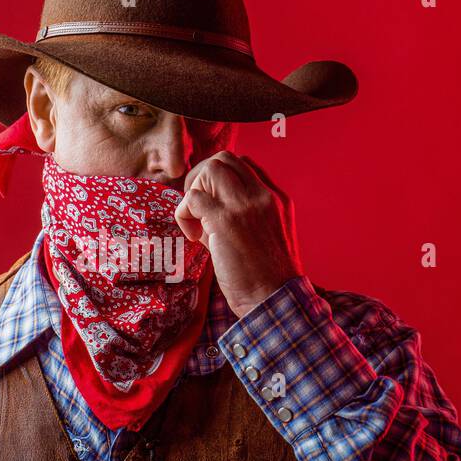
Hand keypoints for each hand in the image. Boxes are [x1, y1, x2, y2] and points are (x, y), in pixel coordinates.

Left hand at [174, 151, 302, 318]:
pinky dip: (184, 215)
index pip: (242, 165)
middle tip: (196, 209)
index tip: (211, 206)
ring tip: (196, 223)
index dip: (219, 180)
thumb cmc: (266, 279)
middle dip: (201, 178)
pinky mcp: (225, 221)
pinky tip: (194, 238)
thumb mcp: (265, 237)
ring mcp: (245, 205)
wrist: (275, 301)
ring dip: (193, 192)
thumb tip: (206, 211)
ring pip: (209, 169)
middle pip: (224, 159)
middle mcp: (263, 195)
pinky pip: (192, 198)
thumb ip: (244, 218)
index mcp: (275, 198)